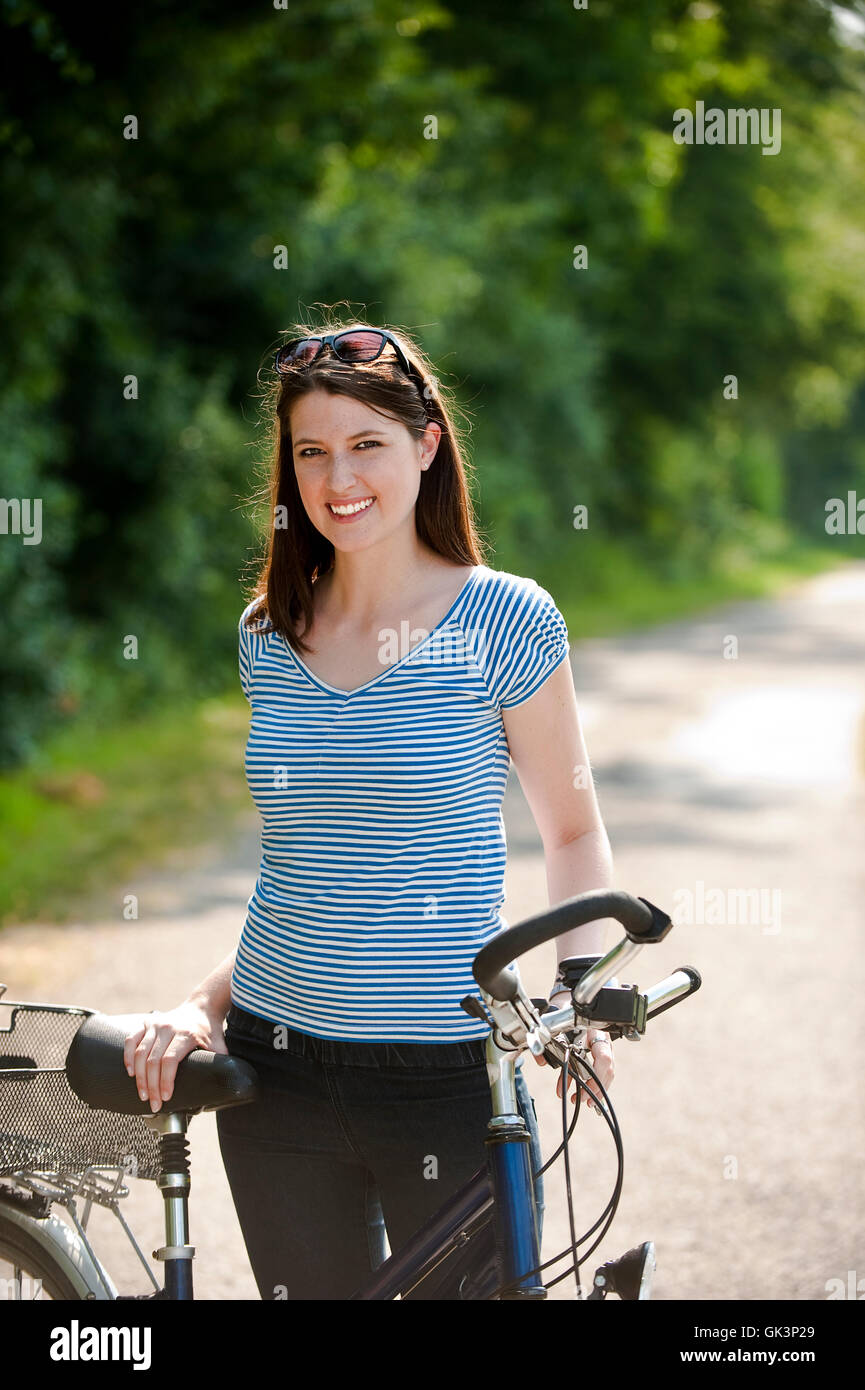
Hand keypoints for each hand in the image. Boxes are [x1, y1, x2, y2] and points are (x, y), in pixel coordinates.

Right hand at [122, 1000, 227, 1112]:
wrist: (201, 1007)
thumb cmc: (209, 1030)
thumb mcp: (218, 1044)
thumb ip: (221, 1063)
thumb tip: (228, 1085)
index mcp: (186, 1034)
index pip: (170, 1061)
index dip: (165, 1081)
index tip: (165, 1098)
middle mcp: (168, 1028)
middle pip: (153, 1061)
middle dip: (151, 1086)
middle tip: (153, 1104)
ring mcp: (156, 1024)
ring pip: (140, 1053)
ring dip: (139, 1077)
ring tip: (143, 1094)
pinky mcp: (147, 1022)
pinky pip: (131, 1040)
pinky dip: (128, 1057)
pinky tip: (131, 1073)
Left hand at [531, 991, 613, 1111]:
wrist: (572, 1004)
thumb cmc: (567, 1013)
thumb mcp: (557, 1024)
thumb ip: (547, 1042)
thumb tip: (541, 1061)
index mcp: (595, 1032)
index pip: (604, 1056)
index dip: (598, 1075)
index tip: (588, 1088)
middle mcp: (603, 1042)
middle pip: (608, 1069)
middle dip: (596, 1087)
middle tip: (583, 1099)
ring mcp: (603, 1049)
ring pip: (605, 1073)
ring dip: (594, 1089)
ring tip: (582, 1101)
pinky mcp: (598, 1055)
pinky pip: (599, 1072)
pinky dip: (591, 1085)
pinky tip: (581, 1095)